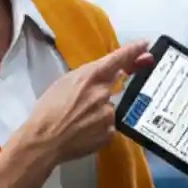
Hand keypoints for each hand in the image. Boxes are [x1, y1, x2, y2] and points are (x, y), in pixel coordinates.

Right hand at [21, 40, 153, 162]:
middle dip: (101, 92)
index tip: (145, 45)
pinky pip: (108, 126)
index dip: (133, 50)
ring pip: (110, 108)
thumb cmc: (47, 110)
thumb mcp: (64, 83)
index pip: (117, 59)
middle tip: (81, 104)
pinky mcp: (109, 133)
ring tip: (77, 122)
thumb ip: (87, 77)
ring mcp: (108, 114)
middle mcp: (103, 93)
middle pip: (114, 86)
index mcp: (90, 76)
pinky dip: (98, 128)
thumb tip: (106, 74)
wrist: (43, 142)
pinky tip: (83, 132)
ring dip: (98, 112)